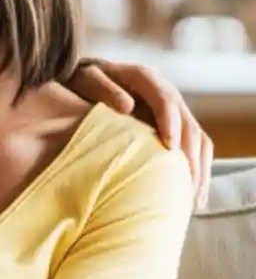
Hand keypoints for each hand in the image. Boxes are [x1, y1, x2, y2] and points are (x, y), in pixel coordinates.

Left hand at [67, 58, 212, 207]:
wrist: (83, 81)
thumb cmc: (80, 80)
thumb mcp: (85, 78)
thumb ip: (101, 87)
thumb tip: (127, 106)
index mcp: (144, 79)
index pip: (165, 99)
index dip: (171, 122)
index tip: (170, 146)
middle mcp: (164, 94)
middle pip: (188, 124)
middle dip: (190, 154)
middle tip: (187, 183)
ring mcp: (172, 111)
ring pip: (198, 139)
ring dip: (198, 169)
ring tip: (193, 199)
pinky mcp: (174, 128)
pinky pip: (194, 149)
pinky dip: (197, 172)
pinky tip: (193, 197)